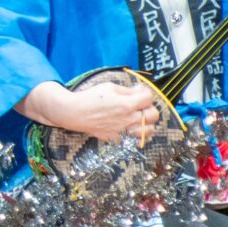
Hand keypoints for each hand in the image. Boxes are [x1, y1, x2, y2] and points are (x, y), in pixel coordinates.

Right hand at [24, 78, 164, 143]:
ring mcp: (124, 130)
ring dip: (147, 123)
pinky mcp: (117, 137)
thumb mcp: (109, 87)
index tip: (138, 91)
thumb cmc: (90, 97)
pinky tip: (130, 127)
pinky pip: (135, 139)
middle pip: (154, 114)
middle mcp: (128, 118)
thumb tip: (140, 91)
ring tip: (139, 118)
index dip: (145, 92)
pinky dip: (136, 133)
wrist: (73, 112)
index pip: (149, 98)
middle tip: (140, 104)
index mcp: (127, 104)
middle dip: (149, 107)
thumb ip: (128, 90)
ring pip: (149, 130)